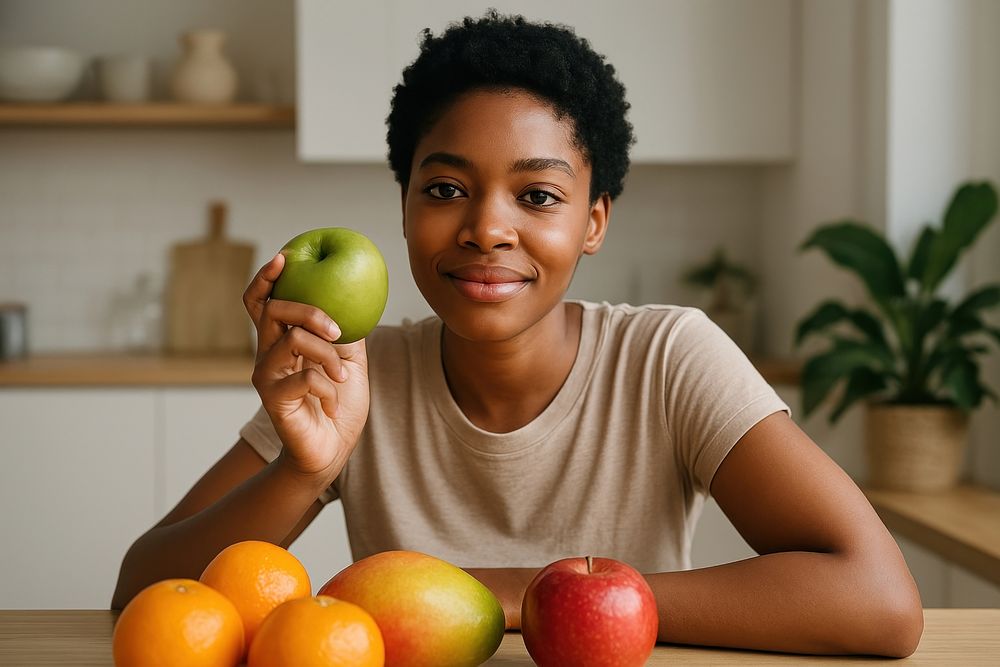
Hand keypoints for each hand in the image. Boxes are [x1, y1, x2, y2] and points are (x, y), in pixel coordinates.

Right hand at [243, 253, 370, 481]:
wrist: (331, 451)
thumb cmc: (339, 406)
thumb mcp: (350, 362)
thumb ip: (348, 332)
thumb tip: (360, 297)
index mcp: (281, 342)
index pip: (261, 303)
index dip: (266, 278)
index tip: (284, 257)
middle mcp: (266, 355)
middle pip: (272, 311)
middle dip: (308, 310)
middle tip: (336, 328)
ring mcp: (266, 378)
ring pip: (291, 340)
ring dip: (327, 354)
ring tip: (341, 375)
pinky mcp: (273, 401)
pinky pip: (303, 376)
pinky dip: (326, 384)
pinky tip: (332, 399)